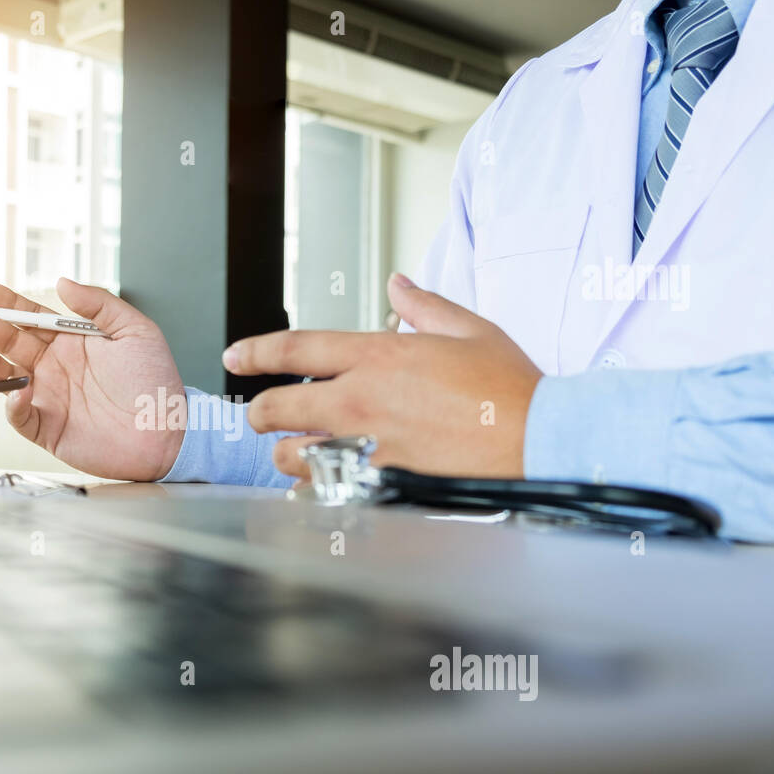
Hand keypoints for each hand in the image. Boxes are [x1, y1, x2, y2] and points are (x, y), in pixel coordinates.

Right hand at [0, 277, 185, 480]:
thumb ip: (99, 305)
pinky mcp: (49, 429)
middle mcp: (55, 367)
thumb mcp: (136, 332)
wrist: (168, 432)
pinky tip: (17, 391)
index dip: (8, 303)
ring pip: (7, 378)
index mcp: (72, 342)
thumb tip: (63, 283)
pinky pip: (21, 417)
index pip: (32, 318)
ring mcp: (49, 398)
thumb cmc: (156, 383)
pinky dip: (12, 405)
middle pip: (11, 343)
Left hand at [226, 274, 542, 479]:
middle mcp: (361, 399)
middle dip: (260, 412)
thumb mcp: (469, 329)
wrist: (538, 439)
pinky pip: (325, 488)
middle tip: (262, 415)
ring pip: (292, 454)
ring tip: (297, 451)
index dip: (256, 351)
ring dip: (287, 452)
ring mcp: (366, 445)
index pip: (295, 348)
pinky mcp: (379, 482)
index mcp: (378, 355)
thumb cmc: (508, 387)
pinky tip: (325, 483)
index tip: (235, 355)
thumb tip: (397, 285)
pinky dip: (317, 486)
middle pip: (276, 407)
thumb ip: (423, 306)